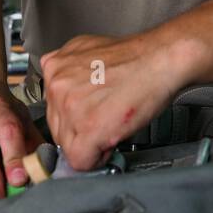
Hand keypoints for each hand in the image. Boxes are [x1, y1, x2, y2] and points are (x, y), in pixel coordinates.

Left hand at [40, 32, 186, 170]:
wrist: (159, 61)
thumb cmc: (136, 59)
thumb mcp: (88, 51)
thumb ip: (71, 72)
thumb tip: (71, 95)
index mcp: (55, 66)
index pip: (53, 106)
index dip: (75, 115)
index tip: (89, 114)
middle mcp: (57, 84)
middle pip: (57, 127)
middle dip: (80, 129)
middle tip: (106, 117)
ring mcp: (70, 106)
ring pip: (68, 145)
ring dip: (90, 142)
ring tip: (112, 122)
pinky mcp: (88, 128)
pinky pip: (81, 161)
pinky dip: (97, 159)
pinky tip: (110, 139)